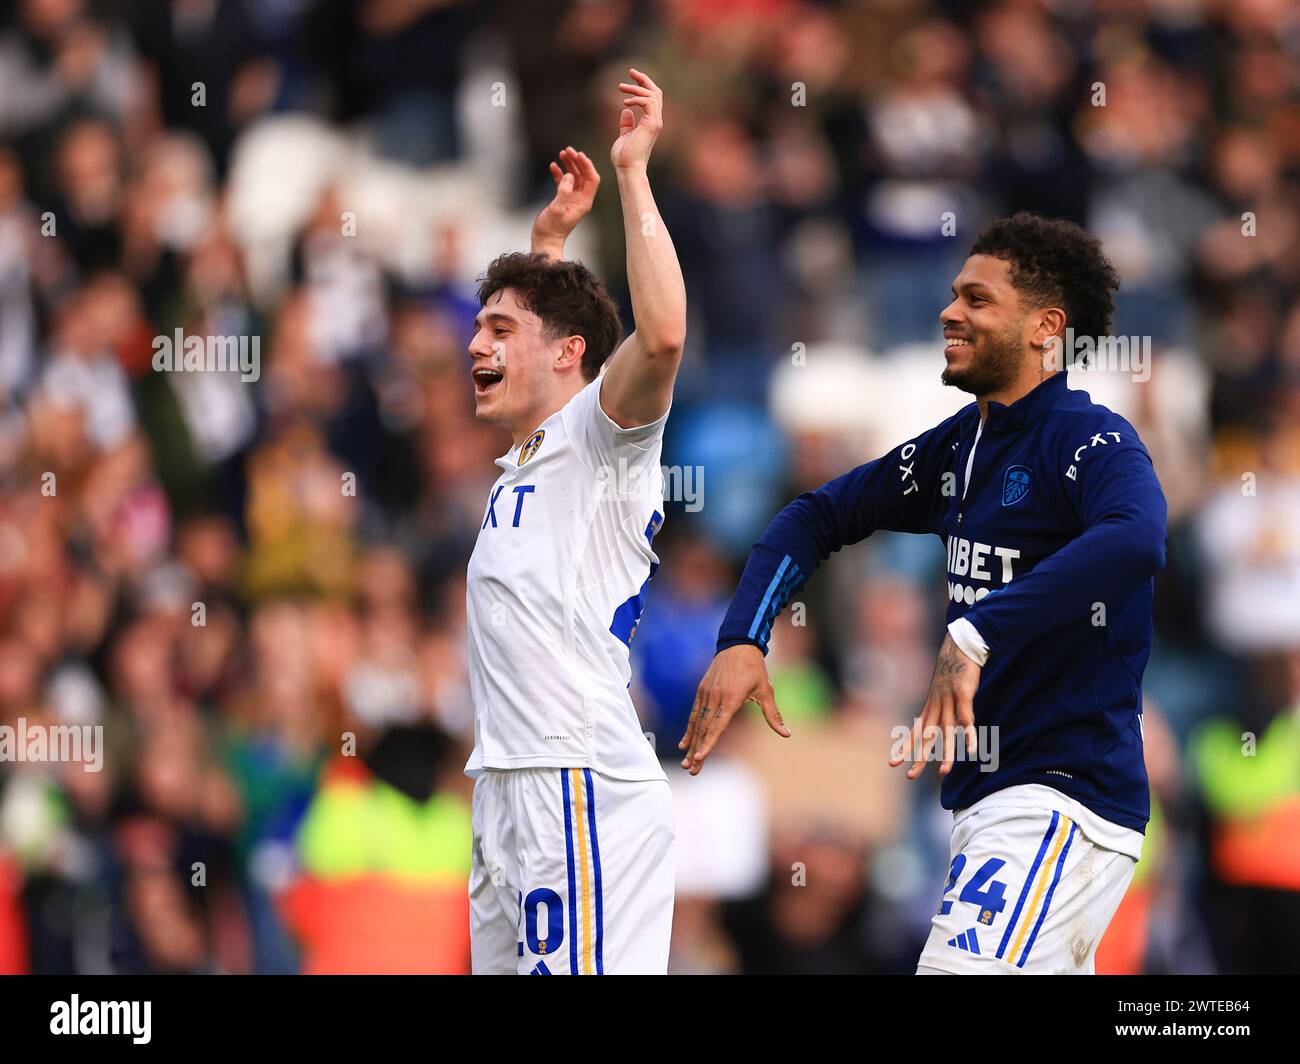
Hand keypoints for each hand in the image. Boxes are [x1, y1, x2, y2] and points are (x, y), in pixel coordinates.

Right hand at [531, 147, 599, 258]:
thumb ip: (564, 191)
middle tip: (568, 150)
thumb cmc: (551, 228)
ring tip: (561, 154)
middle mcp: (580, 199)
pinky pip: (563, 182)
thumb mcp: (558, 209)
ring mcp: (572, 199)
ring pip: (574, 177)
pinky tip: (553, 166)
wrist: (545, 240)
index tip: (578, 154)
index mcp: (584, 202)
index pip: (592, 179)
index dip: (587, 165)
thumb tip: (568, 176)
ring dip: (569, 165)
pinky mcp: (562, 199)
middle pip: (584, 175)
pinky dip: (559, 173)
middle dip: (577, 161)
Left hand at [610, 68, 663, 172]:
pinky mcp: (652, 124)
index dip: (643, 85)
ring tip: (621, 87)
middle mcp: (656, 121)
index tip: (630, 77)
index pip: (652, 98)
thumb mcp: (624, 135)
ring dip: (637, 87)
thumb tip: (626, 111)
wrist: (627, 169)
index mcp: (651, 122)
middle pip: (656, 92)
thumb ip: (626, 123)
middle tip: (630, 71)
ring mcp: (655, 123)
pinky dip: (637, 97)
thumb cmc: (624, 157)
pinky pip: (648, 102)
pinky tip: (625, 101)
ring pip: (652, 95)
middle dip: (644, 79)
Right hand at [679, 644, 789, 774]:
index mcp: (731, 699)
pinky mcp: (701, 690)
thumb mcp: (766, 691)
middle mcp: (715, 698)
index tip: (700, 758)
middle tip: (691, 770)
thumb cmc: (755, 669)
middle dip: (697, 751)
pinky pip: (694, 713)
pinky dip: (689, 728)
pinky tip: (685, 741)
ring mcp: (706, 694)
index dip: (708, 743)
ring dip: (691, 743)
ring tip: (686, 760)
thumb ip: (773, 715)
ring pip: (697, 723)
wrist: (738, 645)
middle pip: (704, 729)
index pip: (717, 726)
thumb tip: (786, 734)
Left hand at [890, 633, 978, 779]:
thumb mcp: (943, 692)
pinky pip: (966, 719)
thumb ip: (942, 710)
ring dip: (947, 753)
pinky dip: (969, 735)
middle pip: (927, 737)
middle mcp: (936, 707)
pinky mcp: (963, 695)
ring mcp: (949, 702)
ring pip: (947, 733)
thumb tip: (941, 722)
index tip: (893, 762)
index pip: (914, 732)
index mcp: (930, 708)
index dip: (905, 747)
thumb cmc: (952, 672)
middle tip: (910, 777)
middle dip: (919, 757)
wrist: (959, 647)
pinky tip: (972, 750)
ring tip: (945, 773)